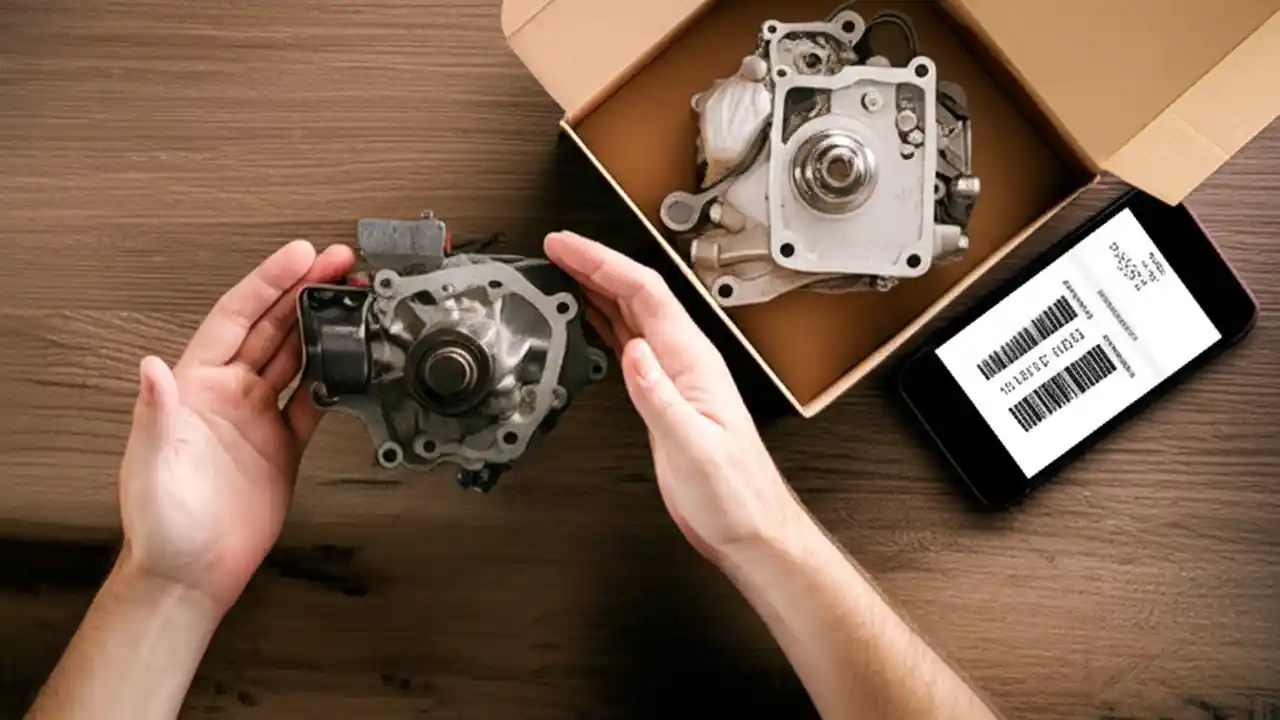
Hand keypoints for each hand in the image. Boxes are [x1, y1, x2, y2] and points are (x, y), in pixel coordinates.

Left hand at [117, 240, 354, 612]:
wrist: (192, 573)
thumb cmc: (162, 525)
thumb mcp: (150, 463)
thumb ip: (155, 412)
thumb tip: (150, 366)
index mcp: (195, 386)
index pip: (236, 318)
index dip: (268, 283)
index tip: (298, 257)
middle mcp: (229, 394)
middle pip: (274, 326)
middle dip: (306, 289)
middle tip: (338, 263)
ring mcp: (258, 418)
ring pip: (297, 355)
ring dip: (323, 324)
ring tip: (352, 296)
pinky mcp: (283, 445)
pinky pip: (313, 402)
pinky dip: (334, 379)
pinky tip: (352, 360)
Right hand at [545, 232, 803, 561]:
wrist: (749, 527)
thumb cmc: (733, 494)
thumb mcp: (694, 447)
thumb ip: (660, 397)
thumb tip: (633, 351)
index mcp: (693, 362)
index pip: (644, 294)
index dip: (602, 263)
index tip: (566, 247)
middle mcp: (684, 361)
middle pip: (636, 294)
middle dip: (594, 264)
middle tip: (554, 247)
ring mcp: (675, 376)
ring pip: (631, 315)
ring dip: (596, 288)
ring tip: (561, 270)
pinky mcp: (664, 396)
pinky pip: (629, 344)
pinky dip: (603, 323)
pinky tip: (588, 319)